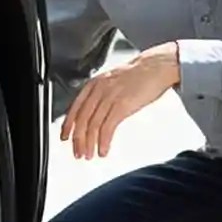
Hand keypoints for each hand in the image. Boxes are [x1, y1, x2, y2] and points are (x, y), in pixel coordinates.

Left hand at [61, 41, 180, 158]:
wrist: (156, 66)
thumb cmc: (139, 74)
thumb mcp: (112, 80)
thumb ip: (100, 94)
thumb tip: (93, 112)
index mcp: (94, 84)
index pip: (75, 108)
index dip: (67, 125)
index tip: (64, 137)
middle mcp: (98, 90)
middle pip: (82, 120)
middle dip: (78, 140)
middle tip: (78, 153)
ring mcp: (110, 98)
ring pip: (93, 126)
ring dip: (90, 144)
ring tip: (90, 155)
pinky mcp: (122, 106)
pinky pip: (107, 128)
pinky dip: (104, 142)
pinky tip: (104, 150)